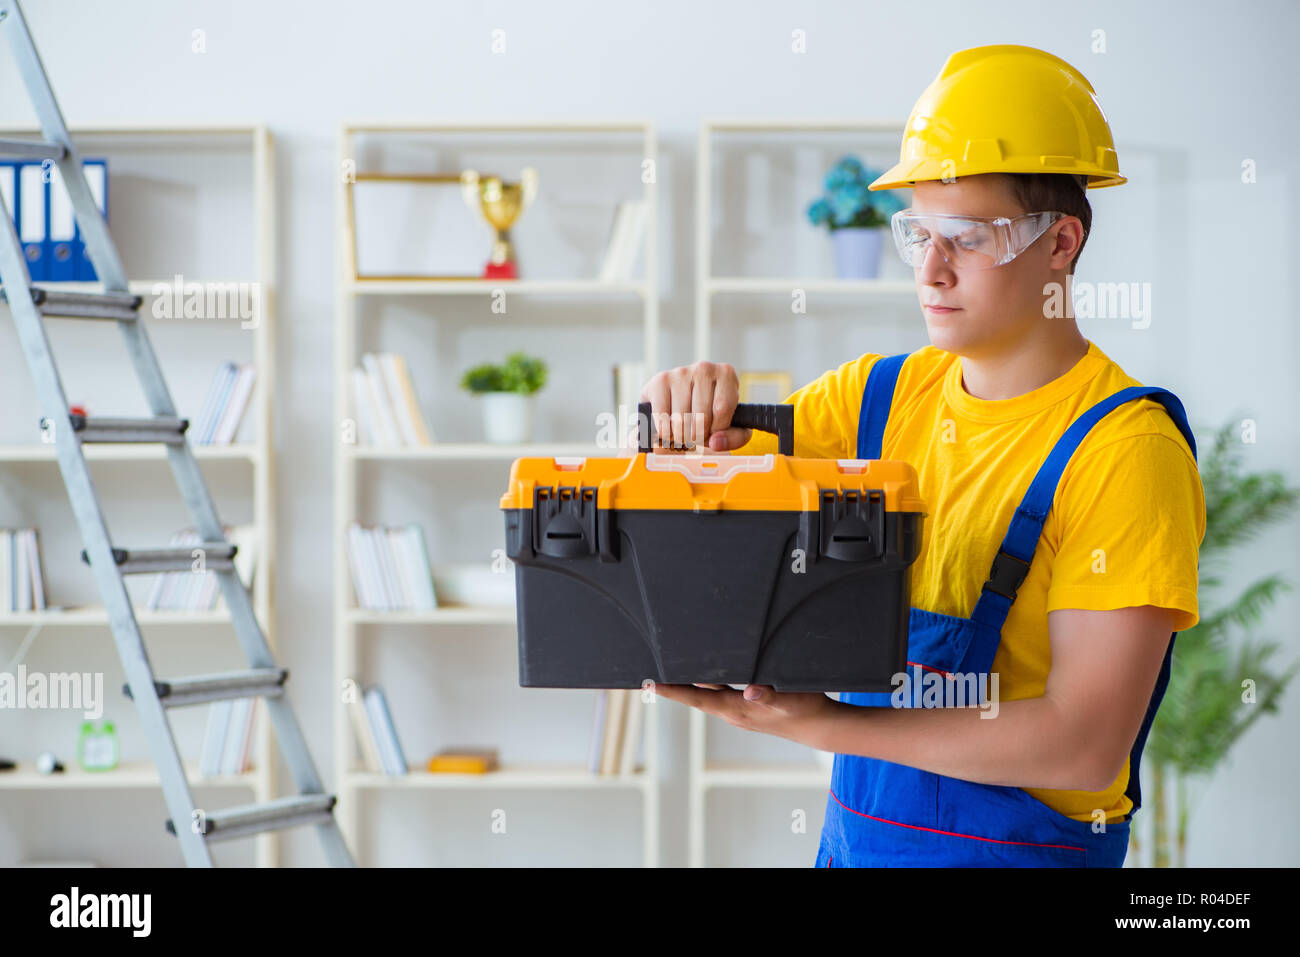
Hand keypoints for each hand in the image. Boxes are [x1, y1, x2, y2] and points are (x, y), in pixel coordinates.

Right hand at [635, 361, 752, 451]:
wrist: (676, 403)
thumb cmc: (708, 414)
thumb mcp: (730, 427)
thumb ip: (734, 438)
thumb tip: (716, 442)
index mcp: (726, 374)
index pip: (723, 408)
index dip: (716, 429)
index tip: (712, 433)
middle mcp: (704, 368)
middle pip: (702, 415)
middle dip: (698, 436)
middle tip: (695, 437)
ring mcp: (680, 373)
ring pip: (681, 418)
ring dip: (681, 436)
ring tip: (682, 434)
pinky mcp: (660, 381)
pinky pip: (662, 417)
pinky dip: (665, 432)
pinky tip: (669, 430)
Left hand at [651, 681, 838, 746]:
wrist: (818, 726)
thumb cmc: (805, 710)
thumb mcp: (789, 699)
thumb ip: (769, 694)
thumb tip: (750, 691)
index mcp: (736, 709)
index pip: (697, 698)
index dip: (673, 691)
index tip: (651, 684)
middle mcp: (732, 712)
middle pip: (695, 696)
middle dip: (673, 686)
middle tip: (650, 672)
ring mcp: (737, 711)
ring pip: (706, 694)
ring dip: (688, 684)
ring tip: (669, 670)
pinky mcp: (745, 708)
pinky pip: (718, 693)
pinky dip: (706, 683)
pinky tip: (703, 674)